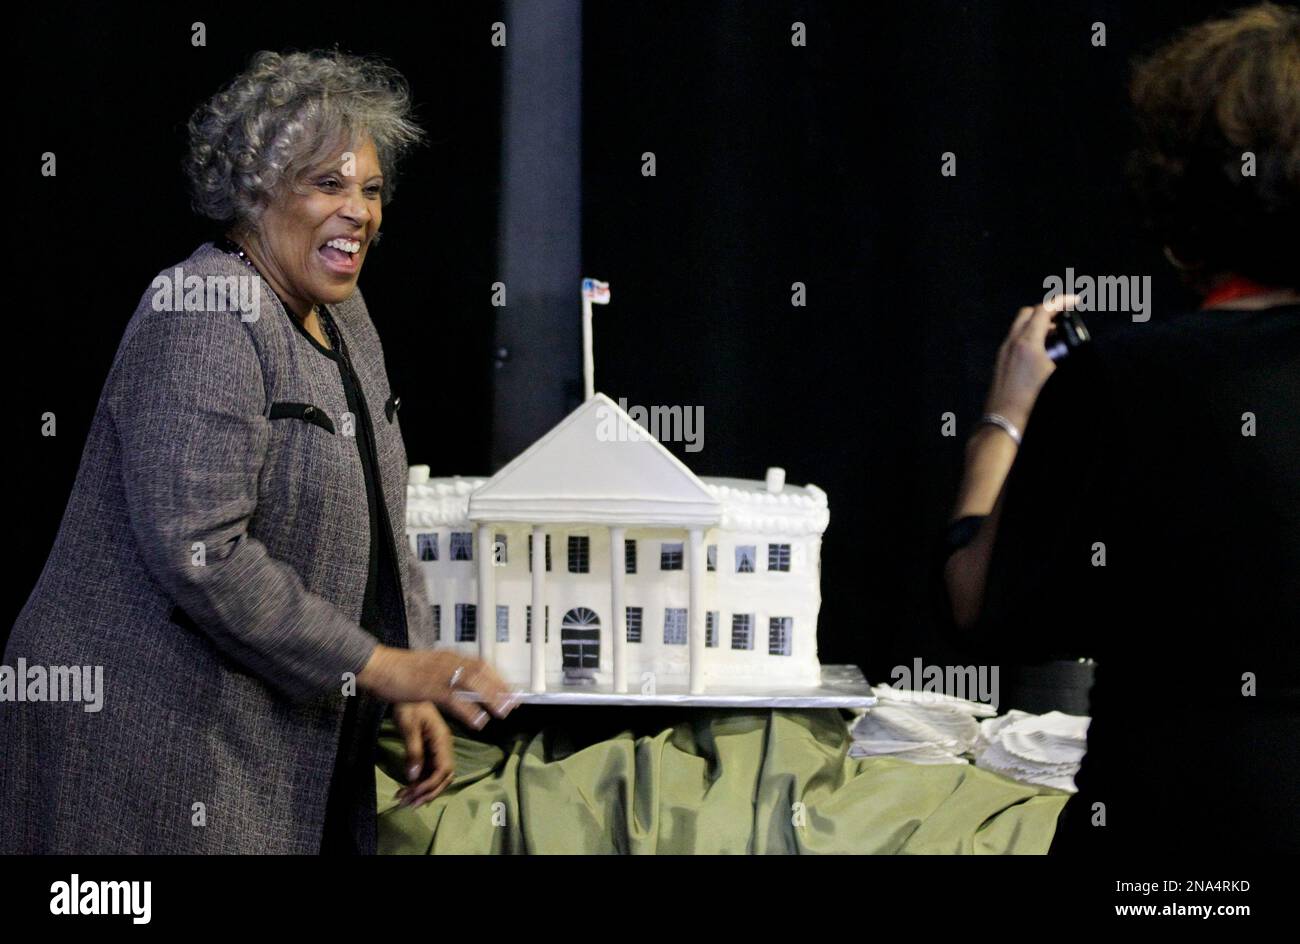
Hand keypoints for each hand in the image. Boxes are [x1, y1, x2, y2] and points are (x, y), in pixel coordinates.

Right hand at [358, 646, 516, 729]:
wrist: (378, 666)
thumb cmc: (401, 670)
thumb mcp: (429, 668)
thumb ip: (445, 673)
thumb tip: (462, 684)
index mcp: (449, 656)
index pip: (481, 665)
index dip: (498, 678)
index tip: (512, 691)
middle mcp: (448, 661)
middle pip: (482, 673)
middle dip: (501, 689)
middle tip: (515, 704)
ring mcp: (440, 673)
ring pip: (473, 685)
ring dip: (491, 698)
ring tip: (504, 713)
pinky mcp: (429, 687)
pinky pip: (455, 700)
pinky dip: (469, 711)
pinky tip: (479, 722)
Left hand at [392, 701, 454, 807]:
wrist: (406, 689)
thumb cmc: (409, 705)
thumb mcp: (409, 726)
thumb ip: (413, 751)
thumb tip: (413, 776)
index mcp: (443, 740)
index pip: (444, 769)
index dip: (431, 785)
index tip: (413, 793)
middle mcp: (444, 746)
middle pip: (444, 776)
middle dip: (428, 792)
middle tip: (408, 803)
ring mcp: (438, 748)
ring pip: (437, 775)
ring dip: (423, 789)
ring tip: (404, 799)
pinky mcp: (430, 748)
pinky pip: (430, 769)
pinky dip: (420, 781)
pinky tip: (408, 788)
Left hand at [982, 295, 1076, 432]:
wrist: (1004, 424)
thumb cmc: (1031, 405)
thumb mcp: (1057, 378)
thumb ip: (1068, 358)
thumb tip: (1076, 353)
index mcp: (1027, 343)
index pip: (1044, 310)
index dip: (1062, 301)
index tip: (1075, 301)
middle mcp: (1011, 344)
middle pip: (1028, 314)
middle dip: (1047, 311)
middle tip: (1063, 318)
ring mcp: (1003, 354)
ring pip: (1020, 328)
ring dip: (1037, 326)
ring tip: (1056, 336)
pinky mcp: (1001, 365)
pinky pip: (1015, 342)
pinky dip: (1029, 339)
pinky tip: (1042, 354)